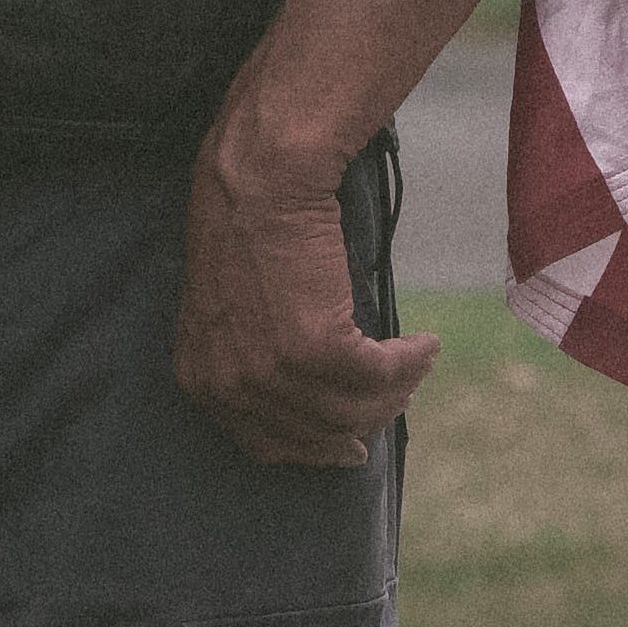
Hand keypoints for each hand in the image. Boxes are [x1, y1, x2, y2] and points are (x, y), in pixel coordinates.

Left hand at [180, 156, 438, 465]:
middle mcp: (231, 387)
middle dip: (364, 421)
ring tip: (417, 364)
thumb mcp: (226, 309)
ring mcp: (272, 372)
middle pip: (316, 435)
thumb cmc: (246, 227)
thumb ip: (249, 356)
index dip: (316, 446)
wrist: (261, 181)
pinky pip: (379, 375)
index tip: (349, 442)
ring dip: (396, 390)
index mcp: (202, 381)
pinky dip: (410, 362)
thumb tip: (301, 388)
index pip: (266, 443)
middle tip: (397, 399)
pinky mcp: (317, 347)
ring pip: (353, 410)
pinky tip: (425, 344)